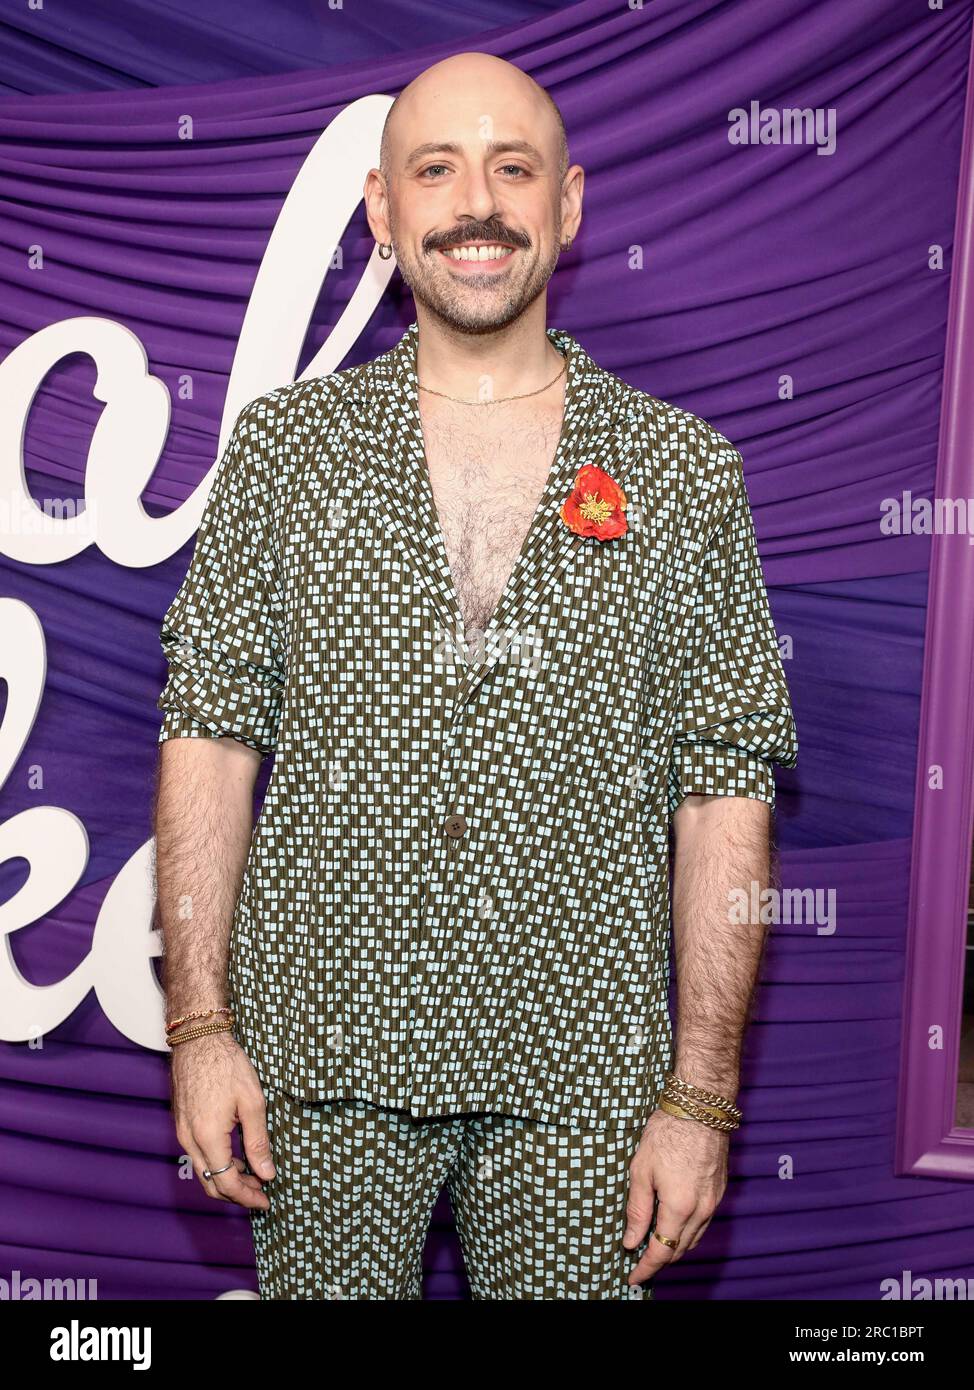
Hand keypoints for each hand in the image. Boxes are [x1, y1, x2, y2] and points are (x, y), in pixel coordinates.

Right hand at [171, 1031, 274, 1208]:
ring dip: (226, 1179)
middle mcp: (190, 1140)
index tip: (266, 1200)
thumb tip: (266, 1173)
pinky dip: (216, 1163)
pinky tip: (235, 1155)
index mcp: (208, 1137)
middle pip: (210, 1183)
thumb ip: (258, 1141)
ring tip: (252, 1174)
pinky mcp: (182, 1123)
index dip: (248, 1196)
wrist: (198, 1038)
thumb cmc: (226, 1064)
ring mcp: (182, 1132)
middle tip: (260, 1193)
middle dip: (236, 1194)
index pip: (227, 1182)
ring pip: (203, 1171)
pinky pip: (198, 1155)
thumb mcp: (252, 1102)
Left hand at [623, 1108, 728, 1287]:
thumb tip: (631, 1242)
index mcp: (679, 1207)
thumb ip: (637, 1210)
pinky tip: (674, 1225)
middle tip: (640, 1265)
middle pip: (679, 1250)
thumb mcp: (641, 1170)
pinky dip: (687, 1232)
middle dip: (660, 1261)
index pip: (661, 1252)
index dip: (646, 1268)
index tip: (633, 1278)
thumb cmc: (667, 1133)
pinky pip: (703, 1223)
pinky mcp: (719, 1191)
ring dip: (675, 1248)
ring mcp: (713, 1201)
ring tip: (655, 1247)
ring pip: (694, 1239)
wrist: (701, 1108)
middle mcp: (701, 1210)